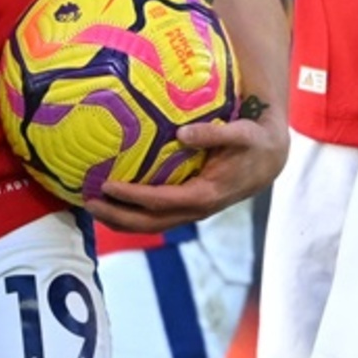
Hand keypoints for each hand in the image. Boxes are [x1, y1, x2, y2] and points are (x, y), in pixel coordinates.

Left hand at [85, 112, 287, 233]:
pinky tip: (115, 199)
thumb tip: (181, 133)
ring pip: (151, 223)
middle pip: (150, 221)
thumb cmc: (253, 142)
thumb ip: (213, 133)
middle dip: (117, 215)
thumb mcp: (240, 134)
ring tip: (92, 205)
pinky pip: (157, 214)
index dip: (132, 197)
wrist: (270, 159)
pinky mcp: (189, 205)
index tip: (107, 185)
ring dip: (121, 218)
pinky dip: (133, 211)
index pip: (161, 201)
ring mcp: (192, 210)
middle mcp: (196, 208)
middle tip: (87, 201)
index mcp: (206, 194)